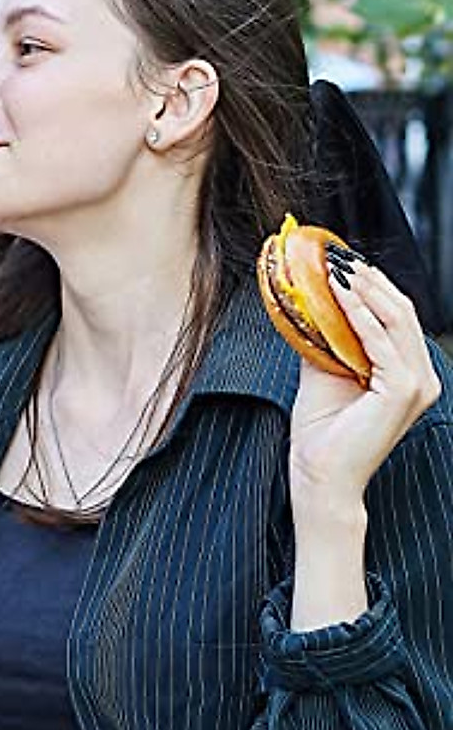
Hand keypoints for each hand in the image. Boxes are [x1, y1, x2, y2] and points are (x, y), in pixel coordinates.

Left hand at [290, 259, 440, 502]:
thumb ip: (326, 337)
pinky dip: (358, 316)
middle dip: (369, 281)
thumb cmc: (322, 429)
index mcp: (407, 371)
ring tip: (335, 269)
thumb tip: (308, 300)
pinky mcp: (402, 392)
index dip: (372, 285)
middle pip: (400, 312)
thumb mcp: (323, 370)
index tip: (342, 260)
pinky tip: (338, 297)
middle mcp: (421, 376)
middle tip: (338, 257)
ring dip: (363, 291)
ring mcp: (417, 385)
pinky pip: (380, 342)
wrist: (319, 472)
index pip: (396, 316)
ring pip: (395, 321)